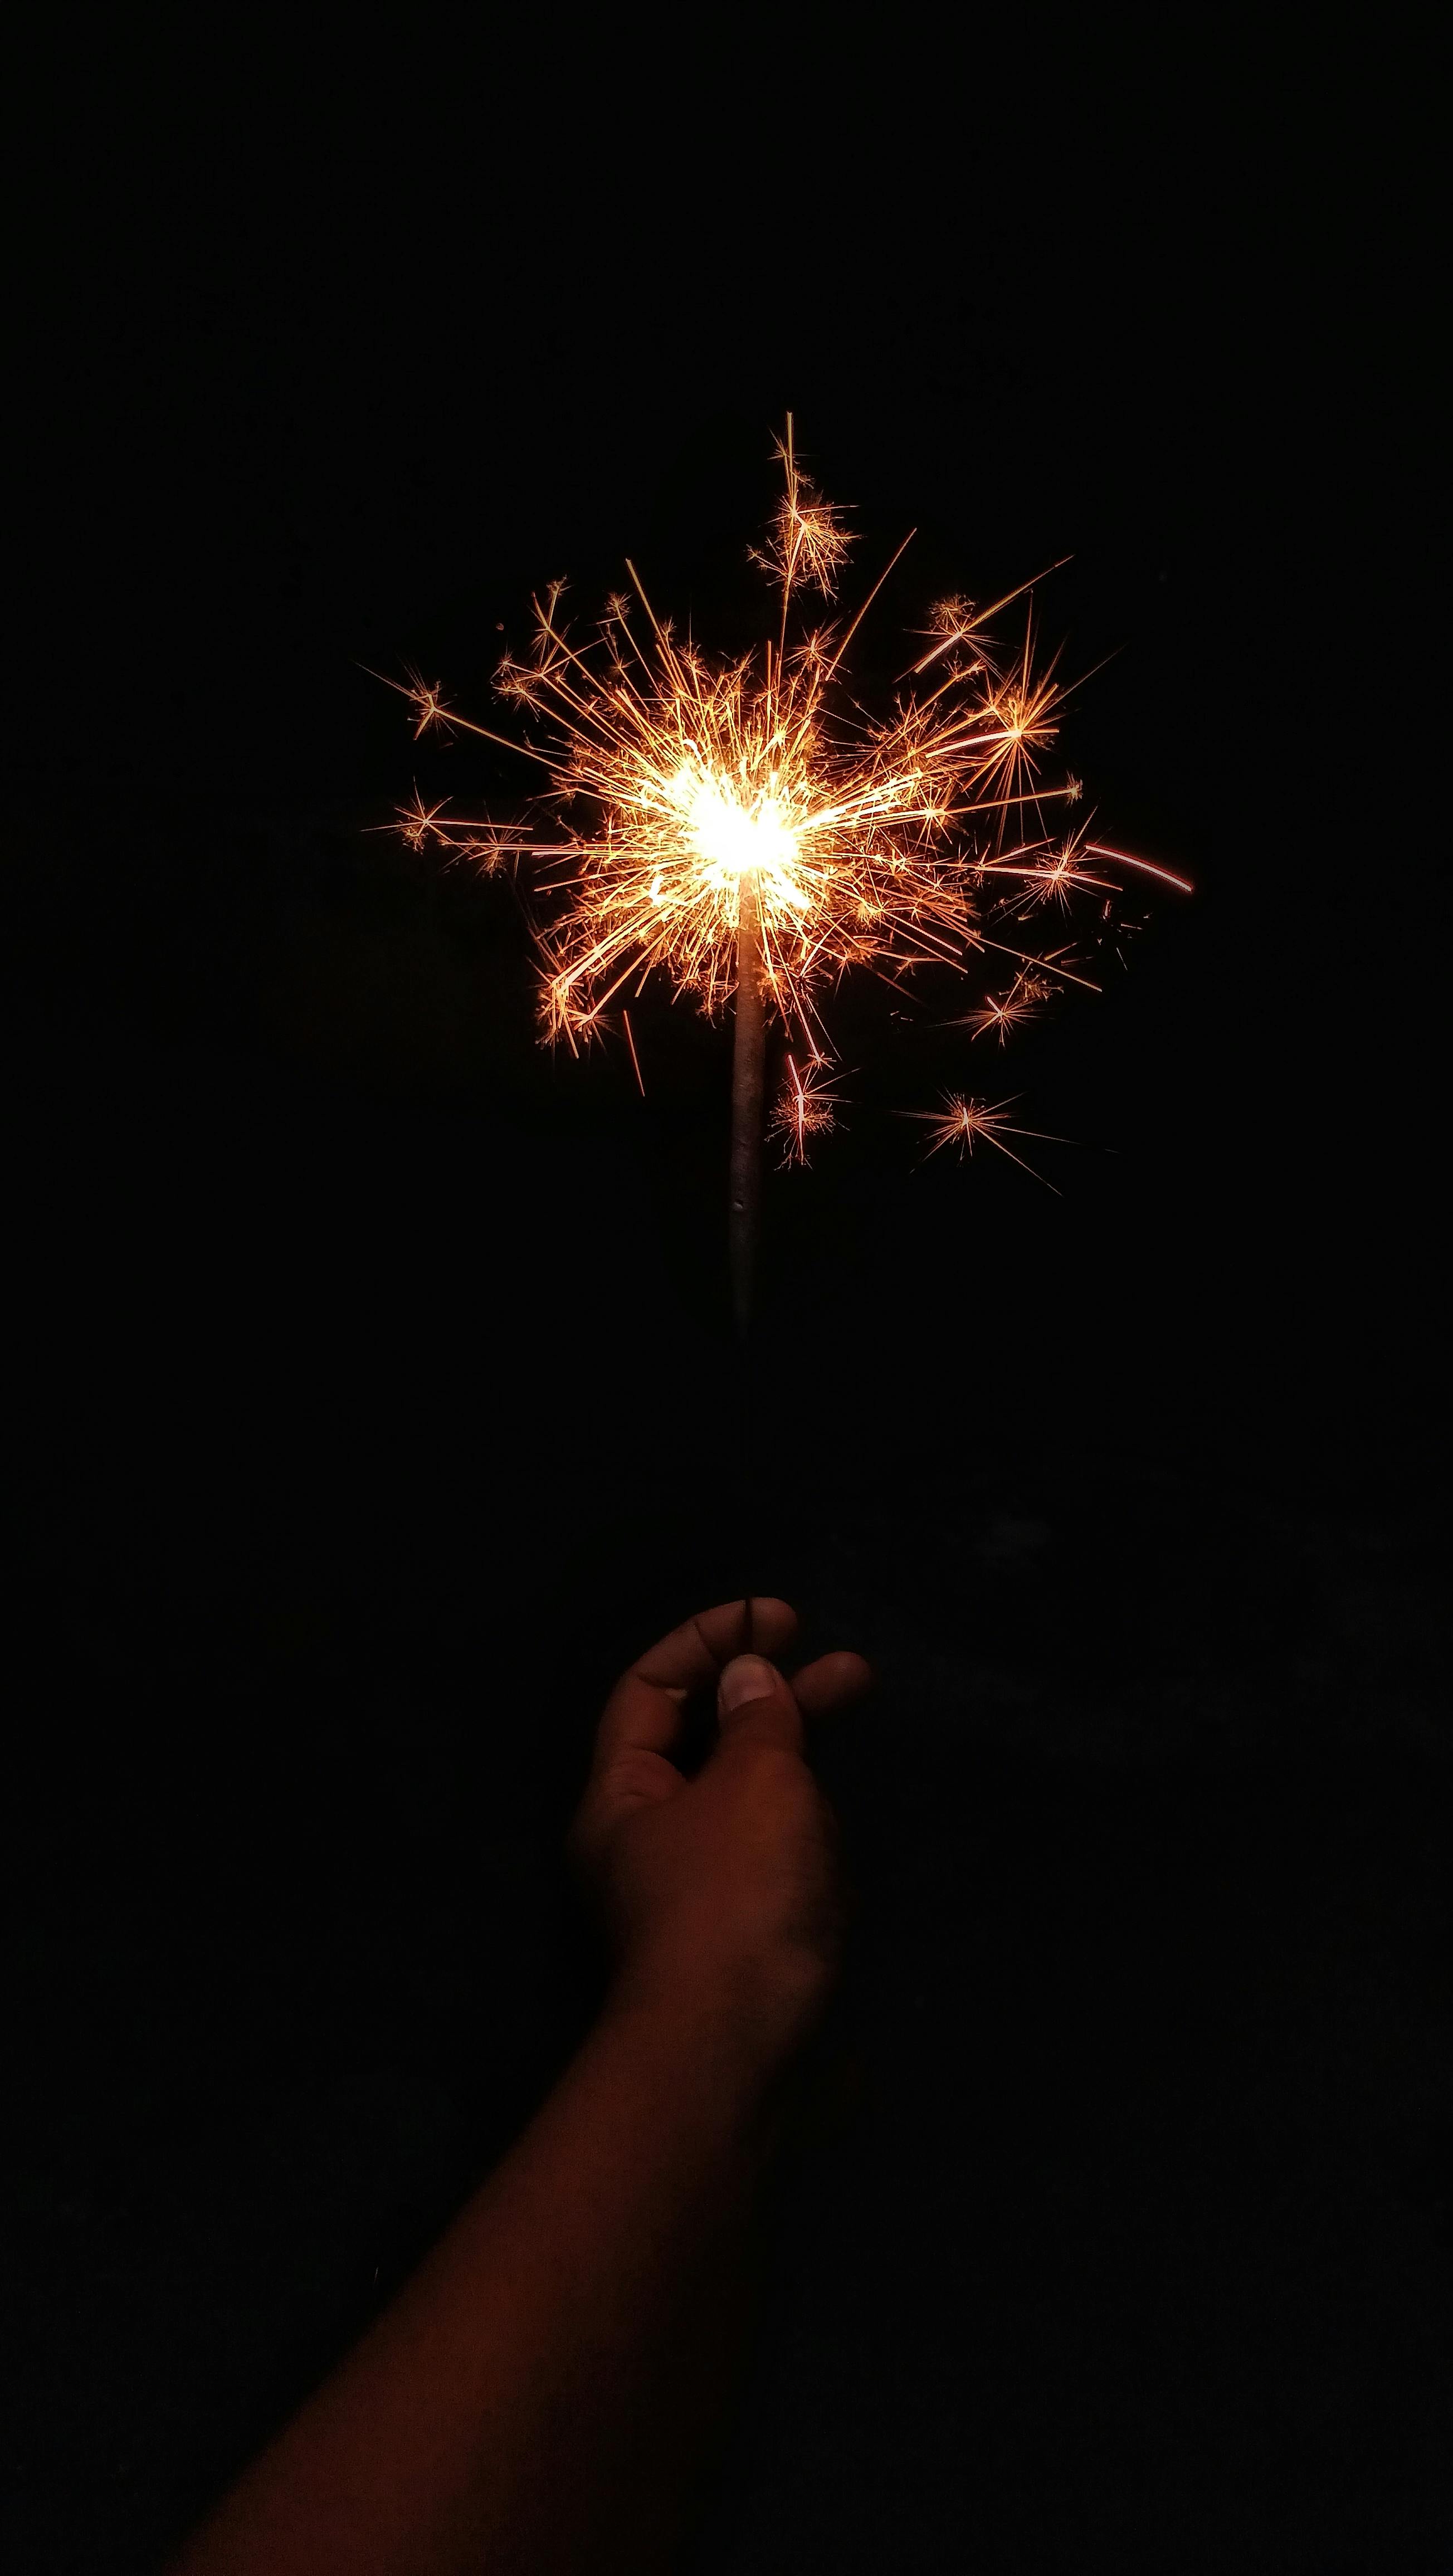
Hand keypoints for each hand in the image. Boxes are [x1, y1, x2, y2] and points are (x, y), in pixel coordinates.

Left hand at [565, 1600, 870, 2075]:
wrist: (736, 2053)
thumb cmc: (736, 1897)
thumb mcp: (757, 1782)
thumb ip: (760, 1718)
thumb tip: (747, 1677)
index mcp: (620, 1794)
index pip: (650, 1687)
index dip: (709, 1639)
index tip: (778, 1619)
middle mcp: (643, 1839)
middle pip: (708, 1743)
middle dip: (779, 1707)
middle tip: (854, 1673)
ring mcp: (692, 1894)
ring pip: (751, 1810)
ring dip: (796, 1792)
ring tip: (830, 1823)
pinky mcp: (738, 1940)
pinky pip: (776, 1872)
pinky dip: (806, 1855)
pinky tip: (832, 1875)